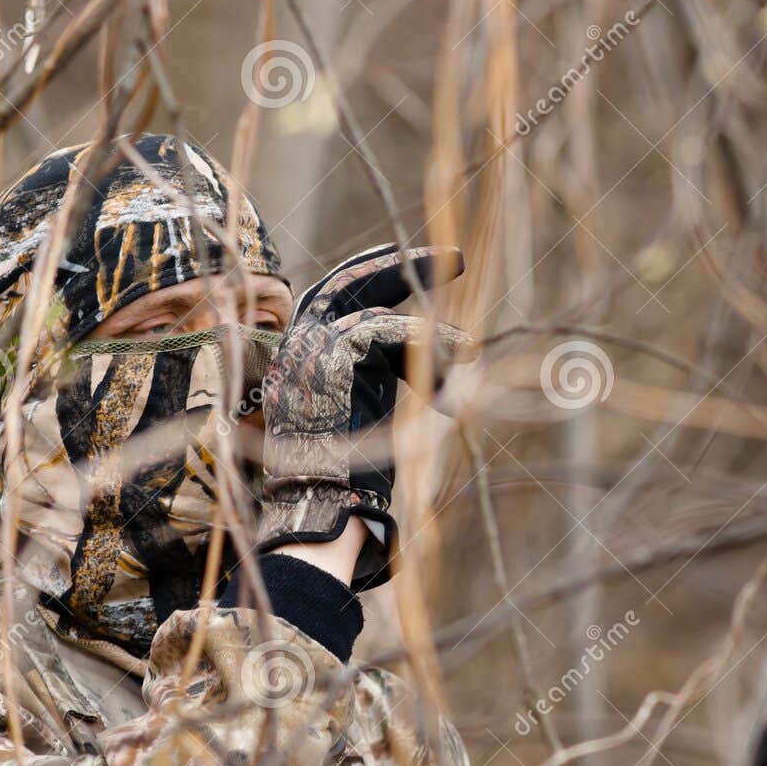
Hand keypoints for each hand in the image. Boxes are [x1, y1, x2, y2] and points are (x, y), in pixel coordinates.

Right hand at [256, 244, 469, 589]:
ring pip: (376, 318)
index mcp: (300, 363)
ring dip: (431, 338)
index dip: (375, 280)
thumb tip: (426, 357)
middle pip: (346, 286)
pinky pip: (387, 333)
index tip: (417, 271)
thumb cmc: (347, 482)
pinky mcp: (331, 353)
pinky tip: (450, 382)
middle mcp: (297, 348)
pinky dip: (425, 352)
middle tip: (454, 259)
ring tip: (470, 354)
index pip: (335, 304)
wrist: (324, 506)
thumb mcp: (367, 418)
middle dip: (400, 267)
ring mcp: (308, 347)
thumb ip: (378, 380)